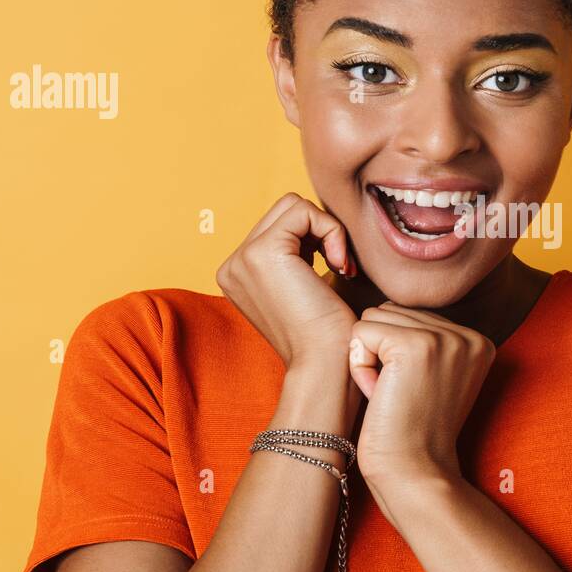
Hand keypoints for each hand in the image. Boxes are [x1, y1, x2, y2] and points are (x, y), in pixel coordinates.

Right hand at [216, 192, 358, 372]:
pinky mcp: (263, 252)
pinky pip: (304, 211)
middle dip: (319, 230)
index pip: (279, 224)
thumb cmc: (328, 335)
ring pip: (293, 205)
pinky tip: (339, 265)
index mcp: (238, 274)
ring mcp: (242, 258)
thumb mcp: (306, 286)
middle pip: (284, 209)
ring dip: (326, 230)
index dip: (314, 237)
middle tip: (339, 265)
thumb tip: (315, 221)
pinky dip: (332, 231)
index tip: (334, 269)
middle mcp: (232, 265)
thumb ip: (299, 255)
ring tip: (338, 265)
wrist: (325, 365)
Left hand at [346, 302, 495, 496]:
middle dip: (381, 353)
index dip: (396, 355)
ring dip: (370, 358)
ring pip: (374, 319)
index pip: (409, 316)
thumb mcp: (432, 377)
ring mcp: (444, 339)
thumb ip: (422, 340)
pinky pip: (361, 333)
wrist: (416, 473)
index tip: (414, 392)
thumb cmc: (412, 431)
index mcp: (477, 340)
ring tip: (392, 395)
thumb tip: (383, 306)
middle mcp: (468, 335)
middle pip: (390, 312)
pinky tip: (380, 394)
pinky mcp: (415, 346)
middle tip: (400, 396)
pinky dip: (360, 366)